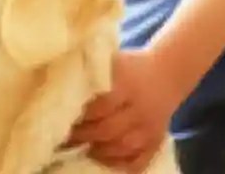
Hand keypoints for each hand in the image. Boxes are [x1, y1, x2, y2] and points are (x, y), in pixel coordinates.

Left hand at [66, 49, 181, 172]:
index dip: (79, 114)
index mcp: (129, 82)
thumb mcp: (113, 61)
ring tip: (80, 149)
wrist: (169, 72)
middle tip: (62, 137)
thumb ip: (90, 71)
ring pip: (123, 148)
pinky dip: (120, 165)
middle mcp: (142, 106)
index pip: (101, 103)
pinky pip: (139, 161)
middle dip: (83, 135)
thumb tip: (56, 83)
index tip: (59, 116)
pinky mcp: (157, 141)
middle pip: (109, 129)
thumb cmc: (131, 66)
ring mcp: (152, 127)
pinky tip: (103, 160)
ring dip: (98, 152)